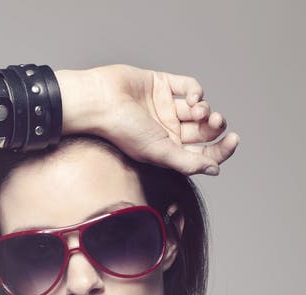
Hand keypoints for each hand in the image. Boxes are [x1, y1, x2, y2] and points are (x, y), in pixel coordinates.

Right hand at [59, 64, 239, 175]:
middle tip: (214, 122)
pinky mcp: (163, 85)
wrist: (101, 102)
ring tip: (198, 110)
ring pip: (199, 109)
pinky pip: (188, 86)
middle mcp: (168, 131)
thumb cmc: (123, 132)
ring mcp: (166, 107)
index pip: (201, 154)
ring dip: (205, 109)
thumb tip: (215, 170)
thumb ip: (187, 162)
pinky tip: (193, 96)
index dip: (220, 150)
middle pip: (203, 132)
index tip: (232, 141)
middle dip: (214, 127)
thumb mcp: (159, 153)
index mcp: (168, 151)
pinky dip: (196, 90)